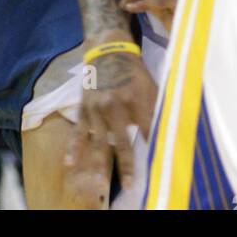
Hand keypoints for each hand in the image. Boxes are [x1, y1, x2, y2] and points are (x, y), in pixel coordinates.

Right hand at [65, 45, 158, 201]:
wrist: (108, 51)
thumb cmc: (134, 71)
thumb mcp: (150, 87)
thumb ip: (156, 109)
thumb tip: (167, 132)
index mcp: (135, 98)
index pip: (146, 128)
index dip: (152, 146)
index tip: (156, 166)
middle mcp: (115, 105)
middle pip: (122, 141)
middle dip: (126, 165)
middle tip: (129, 185)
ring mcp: (97, 108)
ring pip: (99, 140)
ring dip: (99, 163)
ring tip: (99, 183)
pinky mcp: (84, 109)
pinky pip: (78, 131)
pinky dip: (73, 148)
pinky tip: (69, 164)